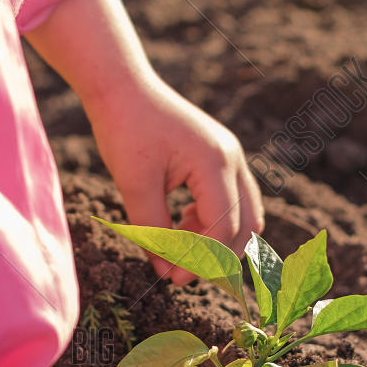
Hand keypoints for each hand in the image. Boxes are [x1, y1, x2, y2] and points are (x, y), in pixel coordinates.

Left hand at [23, 0, 263, 283]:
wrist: (122, 87)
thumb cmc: (125, 129)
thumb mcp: (135, 186)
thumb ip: (152, 230)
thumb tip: (166, 272)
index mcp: (214, 162)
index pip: (223, 226)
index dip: (201, 259)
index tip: (173, 279)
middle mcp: (231, 159)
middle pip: (245, 224)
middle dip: (217, 256)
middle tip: (181, 275)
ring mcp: (229, 156)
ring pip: (242, 213)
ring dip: (214, 239)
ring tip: (175, 246)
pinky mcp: (219, 156)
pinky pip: (229, 199)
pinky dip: (210, 220)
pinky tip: (180, 224)